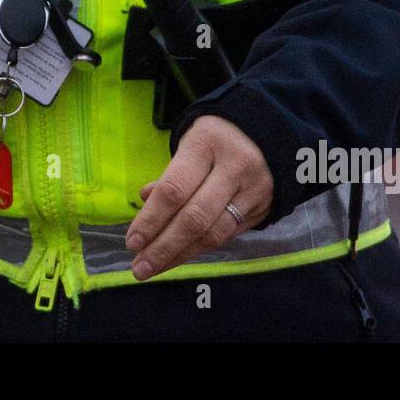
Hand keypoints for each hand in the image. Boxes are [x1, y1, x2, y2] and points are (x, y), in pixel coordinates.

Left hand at [125, 115, 272, 280]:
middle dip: (163, 247)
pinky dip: (200, 249)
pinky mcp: (263, 208)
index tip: (132, 242)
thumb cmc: (215, 137)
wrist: (267, 132)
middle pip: (194, 218)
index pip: (174, 190)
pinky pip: (227, 236)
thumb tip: (145, 200)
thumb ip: (169, 175)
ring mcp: (253, 190)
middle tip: (140, 267)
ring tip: (155, 267)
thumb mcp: (188, 143)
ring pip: (213, 234)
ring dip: (181, 255)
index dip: (151, 220)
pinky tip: (180, 256)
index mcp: (206, 144)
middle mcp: (234, 168)